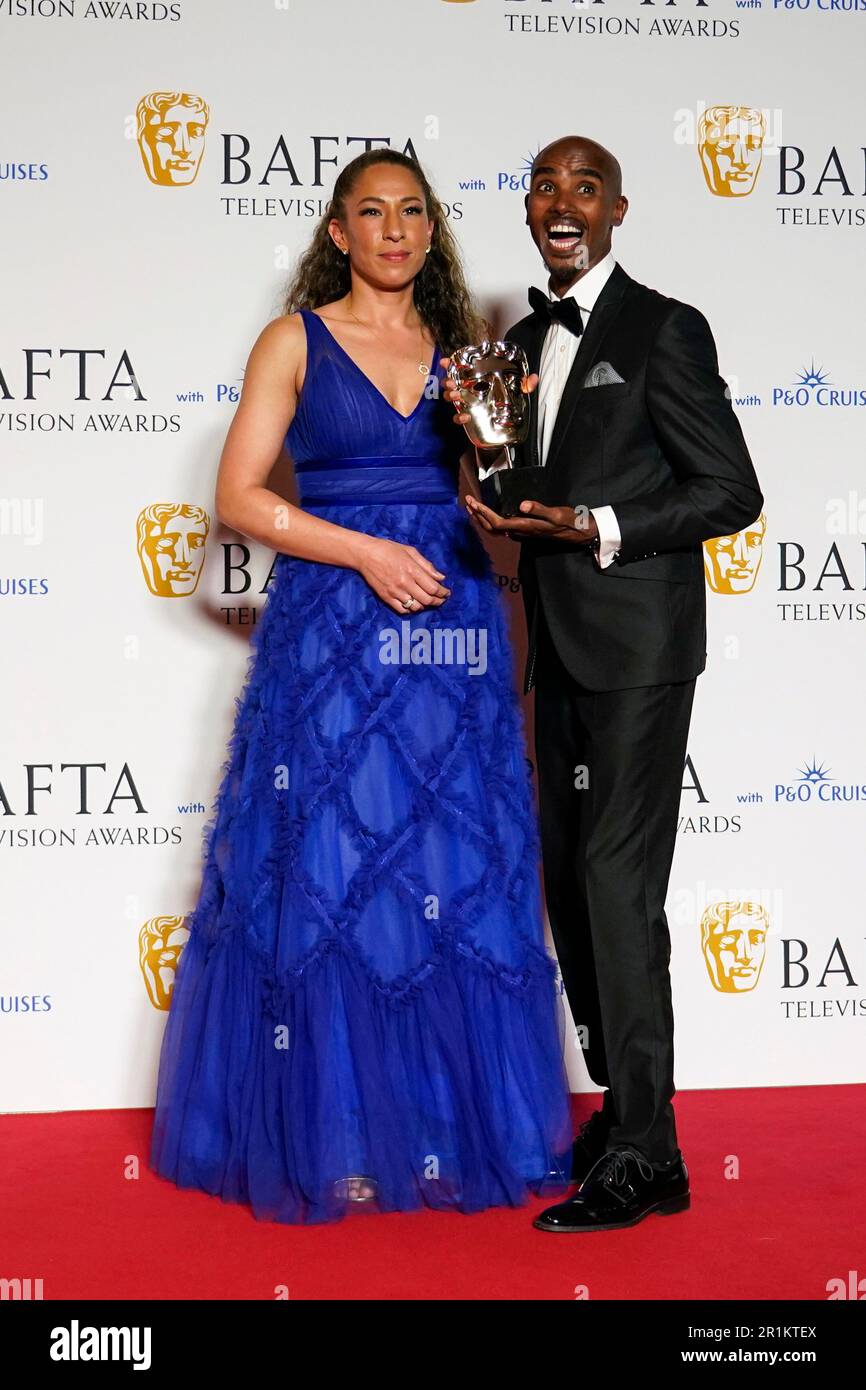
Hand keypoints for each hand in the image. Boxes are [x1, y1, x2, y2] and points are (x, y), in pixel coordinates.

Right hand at [355, 537, 450, 613]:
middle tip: (441, 600)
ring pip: (416, 606)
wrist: (365, 554)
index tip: (447, 593)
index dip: (443, 592)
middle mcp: (404, 583)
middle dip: (438, 601)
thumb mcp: (410, 551)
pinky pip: (402, 610)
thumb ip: (427, 565)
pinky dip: (411, 609)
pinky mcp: (386, 597)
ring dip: (425, 606)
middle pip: (427, 599)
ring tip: (428, 602)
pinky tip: (414, 604)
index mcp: (412, 570)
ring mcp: (395, 591)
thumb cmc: (388, 549)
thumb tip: (441, 578)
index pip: (433, 587)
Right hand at [440, 357, 538, 430]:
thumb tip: (533, 379)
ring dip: (450, 395)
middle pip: (451, 381)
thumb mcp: (517, 389)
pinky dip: (459, 417)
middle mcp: (468, 389)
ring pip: (450, 397)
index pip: (460, 367)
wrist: (505, 425)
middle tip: (452, 382)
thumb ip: (525, 383)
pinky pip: (457, 417)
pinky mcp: (467, 417)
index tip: (445, 361)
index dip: (450, 363)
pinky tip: (465, 417)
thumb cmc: (508, 401)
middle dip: (448, 380)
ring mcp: (466, 402)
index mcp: (477, 378)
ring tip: (455, 396)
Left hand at [465, 496, 598, 544]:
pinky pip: (502, 528)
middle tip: (468, 501)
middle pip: (492, 528)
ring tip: (473, 507)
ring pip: (496, 529)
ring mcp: (522, 532)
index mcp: (525, 526)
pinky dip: (491, 520)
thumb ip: (540, 509)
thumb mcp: (556, 514)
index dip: (483, 514)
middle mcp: (520, 532)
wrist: (578, 532)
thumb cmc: (568, 521)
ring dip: (482, 518)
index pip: (497, 523)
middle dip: (478, 515)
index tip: (473, 502)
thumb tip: (523, 505)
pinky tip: (489, 513)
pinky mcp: (525, 530)